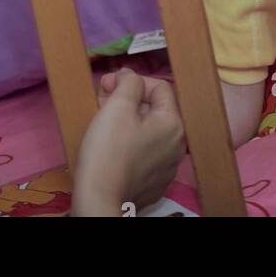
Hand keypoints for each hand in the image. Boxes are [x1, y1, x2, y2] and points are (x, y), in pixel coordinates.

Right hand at [72, 67, 185, 216]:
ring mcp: (166, 169)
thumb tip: (130, 76)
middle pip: (154, 110)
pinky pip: (144, 154)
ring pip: (148, 132)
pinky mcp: (152, 185)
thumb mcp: (118, 106)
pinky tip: (111, 145)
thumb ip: (129, 83)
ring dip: (127, 120)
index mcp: (174, 124)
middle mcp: (177, 146)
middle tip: (102, 100)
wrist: (98, 200)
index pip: (159, 87)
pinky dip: (130, 143)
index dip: (132, 81)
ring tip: (104, 120)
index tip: (107, 84)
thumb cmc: (108, 150)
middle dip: (127, 100)